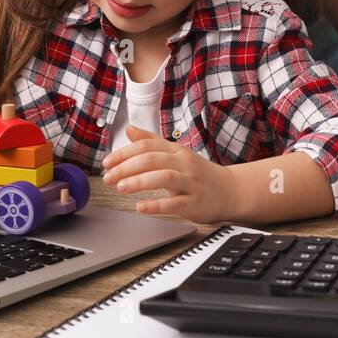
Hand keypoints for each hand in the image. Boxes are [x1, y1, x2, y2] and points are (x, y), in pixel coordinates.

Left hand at [101, 125, 235, 222]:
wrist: (231, 191)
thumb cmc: (199, 173)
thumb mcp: (177, 153)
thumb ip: (152, 142)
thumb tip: (130, 130)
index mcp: (176, 151)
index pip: (146, 146)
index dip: (124, 153)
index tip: (107, 163)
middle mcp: (183, 164)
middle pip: (152, 160)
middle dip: (126, 168)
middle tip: (108, 177)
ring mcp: (190, 183)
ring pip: (164, 178)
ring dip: (139, 182)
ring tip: (120, 188)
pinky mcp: (194, 203)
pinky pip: (174, 203)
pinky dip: (156, 206)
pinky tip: (140, 207)